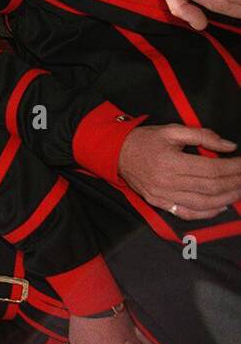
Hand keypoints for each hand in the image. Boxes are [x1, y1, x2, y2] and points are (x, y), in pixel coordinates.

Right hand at [118, 124, 240, 218]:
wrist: (116, 154)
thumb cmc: (145, 140)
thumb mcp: (172, 130)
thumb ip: (202, 136)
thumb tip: (229, 146)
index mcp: (170, 161)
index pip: (211, 169)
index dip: (233, 168)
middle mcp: (167, 181)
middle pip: (210, 187)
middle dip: (234, 182)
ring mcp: (163, 195)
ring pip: (203, 203)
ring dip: (227, 199)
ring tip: (240, 191)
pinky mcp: (159, 203)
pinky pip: (187, 213)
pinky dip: (207, 213)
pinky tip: (221, 207)